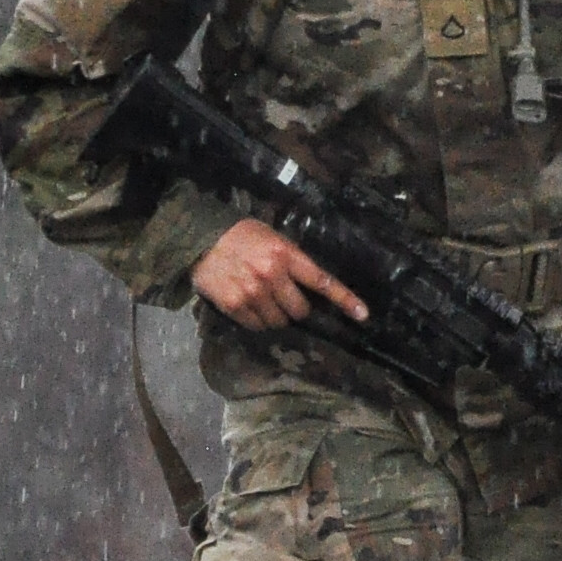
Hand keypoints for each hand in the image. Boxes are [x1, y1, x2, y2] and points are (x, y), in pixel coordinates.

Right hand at [191, 218, 369, 331]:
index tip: (363, 315)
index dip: (344, 300)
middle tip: (283, 298)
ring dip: (276, 316)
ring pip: (279, 321)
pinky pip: (257, 325)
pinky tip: (248, 305)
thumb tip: (312, 284)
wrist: (198, 238)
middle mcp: (272, 274)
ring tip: (262, 300)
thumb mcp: (272, 237)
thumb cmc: (240, 235)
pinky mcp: (234, 305)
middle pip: (300, 310)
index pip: (321, 281)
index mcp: (286, 254)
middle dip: (296, 308)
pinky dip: (257, 321)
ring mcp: (253, 292)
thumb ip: (292, 259)